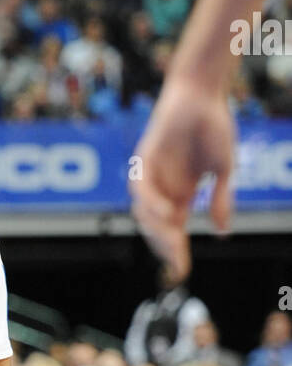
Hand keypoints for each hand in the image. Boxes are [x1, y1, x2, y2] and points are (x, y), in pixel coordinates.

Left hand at [132, 75, 233, 281]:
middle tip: (177, 263)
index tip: (182, 271)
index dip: (175, 251)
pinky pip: (140, 186)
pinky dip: (151, 202)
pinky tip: (167, 213)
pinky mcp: (144, 157)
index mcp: (179, 193)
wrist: (203, 94)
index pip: (172, 229)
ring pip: (144, 211)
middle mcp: (161, 187)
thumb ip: (221, 199)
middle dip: (165, 247)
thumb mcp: (223, 170)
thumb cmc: (214, 127)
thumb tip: (223, 232)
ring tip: (173, 242)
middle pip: (155, 226)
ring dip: (157, 229)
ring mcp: (151, 173)